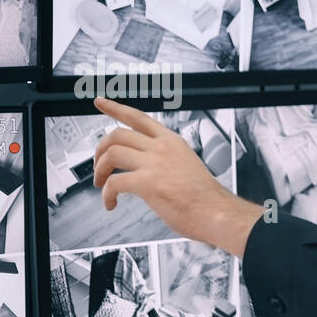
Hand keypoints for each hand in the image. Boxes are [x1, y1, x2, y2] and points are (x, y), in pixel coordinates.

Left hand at [91, 98, 263, 256]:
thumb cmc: (205, 198)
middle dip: (100, 150)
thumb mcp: (187, 166)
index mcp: (172, 142)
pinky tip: (110, 203)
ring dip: (99, 170)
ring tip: (101, 184)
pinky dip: (106, 194)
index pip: (138, 117)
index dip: (115, 108)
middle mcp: (162, 148)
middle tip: (98, 165)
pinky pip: (114, 183)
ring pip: (111, 153)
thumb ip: (166, 161)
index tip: (101, 102)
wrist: (217, 213)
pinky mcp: (148, 183)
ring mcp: (155, 163)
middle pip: (117, 134)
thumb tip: (148, 169)